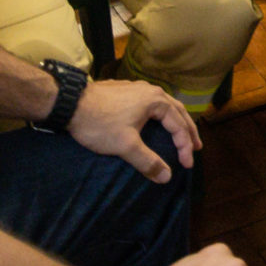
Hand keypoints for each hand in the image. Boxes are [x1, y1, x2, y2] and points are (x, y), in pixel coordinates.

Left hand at [66, 79, 199, 178]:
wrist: (70, 103)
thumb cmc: (99, 123)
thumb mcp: (125, 145)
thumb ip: (147, 161)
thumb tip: (167, 177)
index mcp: (156, 101)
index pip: (178, 125)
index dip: (185, 146)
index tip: (187, 165)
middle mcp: (151, 90)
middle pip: (177, 111)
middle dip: (187, 131)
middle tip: (196, 148)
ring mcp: (137, 88)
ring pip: (164, 105)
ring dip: (175, 121)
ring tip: (180, 134)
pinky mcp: (124, 90)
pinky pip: (151, 103)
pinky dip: (160, 115)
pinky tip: (155, 121)